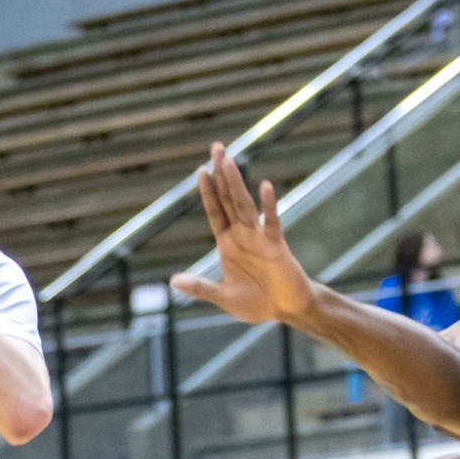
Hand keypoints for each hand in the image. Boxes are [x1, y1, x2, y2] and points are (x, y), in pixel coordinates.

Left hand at [170, 142, 313, 322]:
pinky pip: (271, 222)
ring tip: (229, 162)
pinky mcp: (277, 245)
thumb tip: (172, 282)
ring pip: (245, 205)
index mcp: (227, 244)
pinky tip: (264, 187)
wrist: (286, 310)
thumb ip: (200, 288)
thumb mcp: (223, 297)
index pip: (214, 212)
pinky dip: (268, 205)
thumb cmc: (256, 303)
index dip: (207, 192)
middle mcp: (242, 235)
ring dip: (236, 184)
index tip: (201, 170)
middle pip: (228, 199)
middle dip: (222, 175)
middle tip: (217, 148)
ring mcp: (259, 237)